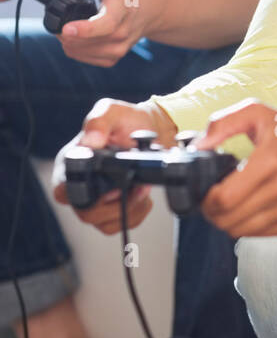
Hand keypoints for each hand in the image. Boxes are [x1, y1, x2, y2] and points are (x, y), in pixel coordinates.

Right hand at [52, 97, 177, 234]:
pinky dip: (137, 214)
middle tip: (135, 188)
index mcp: (70, 163)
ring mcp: (96, 200)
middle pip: (85, 214)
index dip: (83, 196)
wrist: (152, 130)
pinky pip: (120, 225)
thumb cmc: (127, 120)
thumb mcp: (112, 112)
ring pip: (103, 224)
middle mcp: (80, 185)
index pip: (62, 192)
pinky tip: (144, 196)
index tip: (111, 187)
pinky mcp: (113, 209)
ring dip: (128, 210)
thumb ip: (98, 122)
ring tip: (142, 189)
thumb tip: (90, 141)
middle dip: (115, 206)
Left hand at [59, 0, 147, 65]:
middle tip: (58, 24)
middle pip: (90, 42)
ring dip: (69, 43)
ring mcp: (119, 48)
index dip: (84, 29)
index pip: (106, 25)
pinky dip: (74, 50)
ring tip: (66, 30)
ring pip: (84, 52)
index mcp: (123, 10)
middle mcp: (123, 32)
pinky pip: (86, 59)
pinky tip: (75, 39)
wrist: (146, 9)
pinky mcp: (113, 58)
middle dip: (67, 35)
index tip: (67, 28)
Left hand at [195, 100, 276, 237]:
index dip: (207, 200)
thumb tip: (197, 148)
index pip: (225, 199)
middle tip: (212, 199)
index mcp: (270, 162)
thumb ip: (221, 124)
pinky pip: (258, 234)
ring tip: (228, 203)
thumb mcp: (255, 112)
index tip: (205, 190)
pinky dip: (246, 225)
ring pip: (241, 231)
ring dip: (226, 221)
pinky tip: (248, 207)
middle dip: (211, 212)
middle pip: (229, 219)